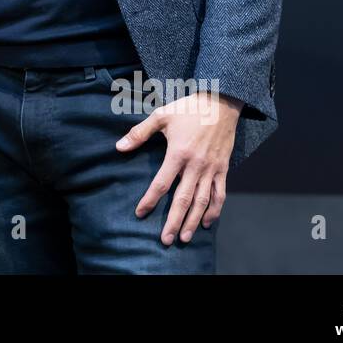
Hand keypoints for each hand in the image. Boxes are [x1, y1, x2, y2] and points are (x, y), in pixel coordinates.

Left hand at [115, 90, 240, 244]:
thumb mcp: (161, 116)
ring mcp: (211, 169)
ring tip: (185, 237)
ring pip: (202, 201)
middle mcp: (196, 165)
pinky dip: (214, 210)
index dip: (150, 200)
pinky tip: (207, 222)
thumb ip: (139, 133)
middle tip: (166, 239)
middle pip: (183, 199)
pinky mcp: (223, 169)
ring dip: (193, 221)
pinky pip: (220, 194)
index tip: (140, 213)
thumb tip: (119, 147)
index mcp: (178, 153)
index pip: (161, 183)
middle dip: (174, 221)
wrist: (221, 102)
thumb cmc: (188, 108)